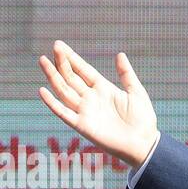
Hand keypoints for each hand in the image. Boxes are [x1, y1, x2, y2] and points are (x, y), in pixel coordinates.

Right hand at [37, 41, 158, 167]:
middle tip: (53, 47)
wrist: (143, 142)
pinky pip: (63, 112)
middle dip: (62, 63)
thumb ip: (126, 74)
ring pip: (64, 90)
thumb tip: (119, 54)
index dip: (72, 58)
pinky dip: (52, 103)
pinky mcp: (82, 125)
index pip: (83, 70)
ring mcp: (85, 111)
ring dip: (53, 77)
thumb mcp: (137, 92)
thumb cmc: (142, 119)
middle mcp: (91, 98)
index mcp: (103, 89)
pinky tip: (43, 90)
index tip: (60, 45)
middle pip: (71, 77)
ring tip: (43, 61)